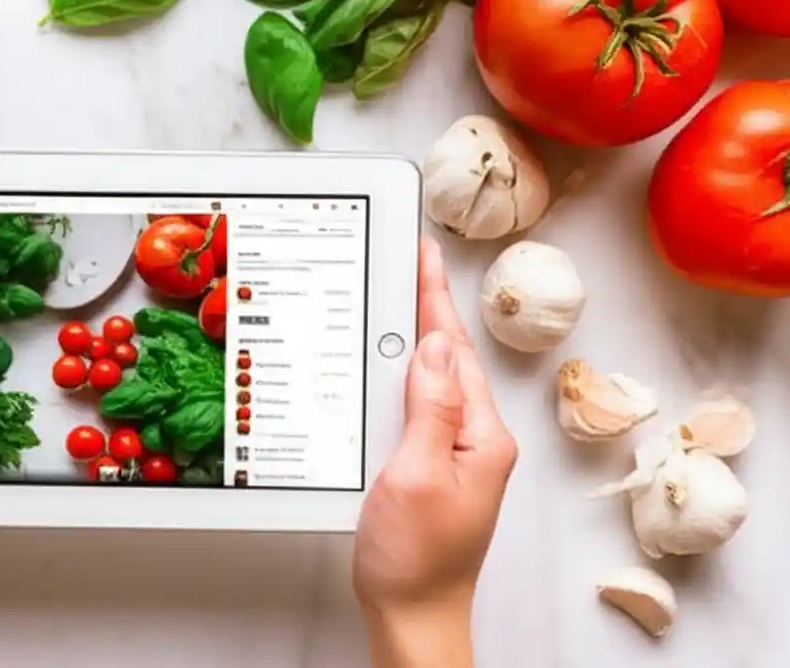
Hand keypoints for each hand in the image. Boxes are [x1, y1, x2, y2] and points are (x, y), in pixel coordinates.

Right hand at [353, 239, 516, 667]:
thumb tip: (433, 348)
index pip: (455, 352)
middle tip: (409, 260)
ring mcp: (457, 454)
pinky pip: (421, 407)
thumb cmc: (415, 561)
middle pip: (449, 359)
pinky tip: (389, 366)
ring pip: (434, 380)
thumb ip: (429, 408)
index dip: (435, 299)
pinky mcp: (434, 467)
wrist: (413, 616)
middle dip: (427, 307)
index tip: (423, 255)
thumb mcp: (416, 477)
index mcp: (482, 436)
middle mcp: (477, 440)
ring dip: (416, 339)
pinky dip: (403, 378)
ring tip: (401, 295)